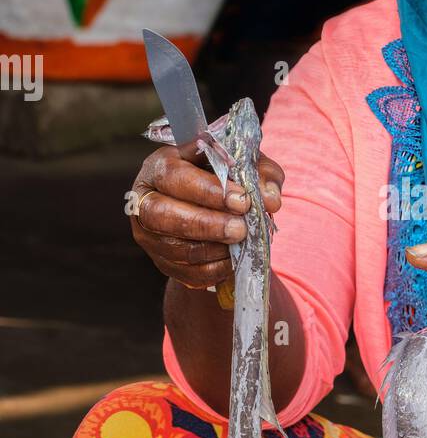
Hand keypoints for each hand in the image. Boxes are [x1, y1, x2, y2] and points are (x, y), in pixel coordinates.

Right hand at [130, 143, 283, 288]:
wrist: (216, 204)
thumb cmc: (226, 176)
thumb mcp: (246, 165)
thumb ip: (261, 174)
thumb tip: (270, 200)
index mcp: (160, 166)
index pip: (174, 176)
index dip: (207, 191)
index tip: (242, 200)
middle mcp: (145, 200)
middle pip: (163, 215)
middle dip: (206, 224)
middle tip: (241, 229)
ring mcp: (149, 234)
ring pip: (174, 248)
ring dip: (213, 249)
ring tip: (241, 243)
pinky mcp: (161, 261)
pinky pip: (185, 272)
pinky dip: (213, 270)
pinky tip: (233, 259)